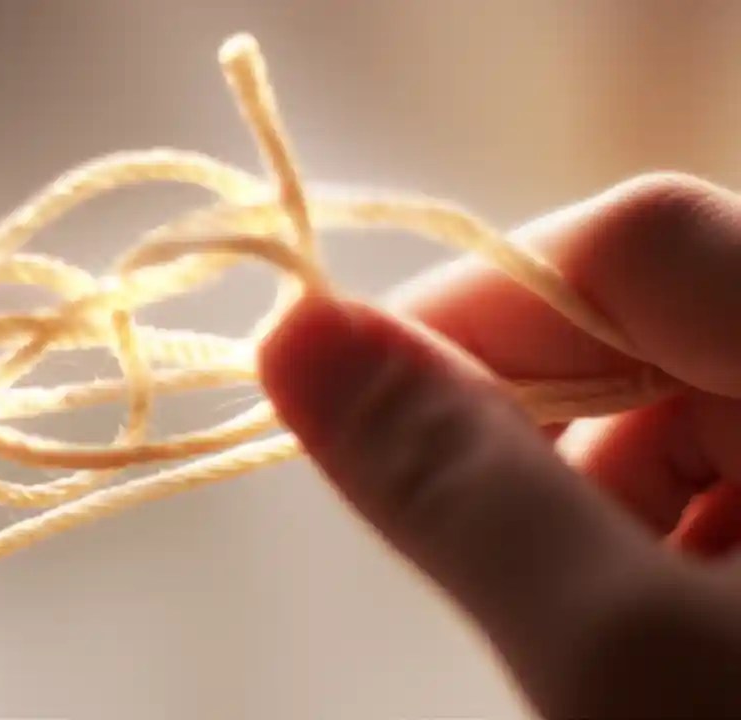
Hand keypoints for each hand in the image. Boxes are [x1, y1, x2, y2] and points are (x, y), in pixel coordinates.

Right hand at [259, 173, 740, 717]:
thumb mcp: (619, 661)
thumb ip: (454, 481)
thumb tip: (292, 334)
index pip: (639, 239)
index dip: (472, 304)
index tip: (342, 396)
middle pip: (669, 325)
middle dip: (540, 426)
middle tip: (487, 558)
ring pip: (699, 411)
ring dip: (603, 498)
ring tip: (602, 634)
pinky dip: (668, 543)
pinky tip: (669, 643)